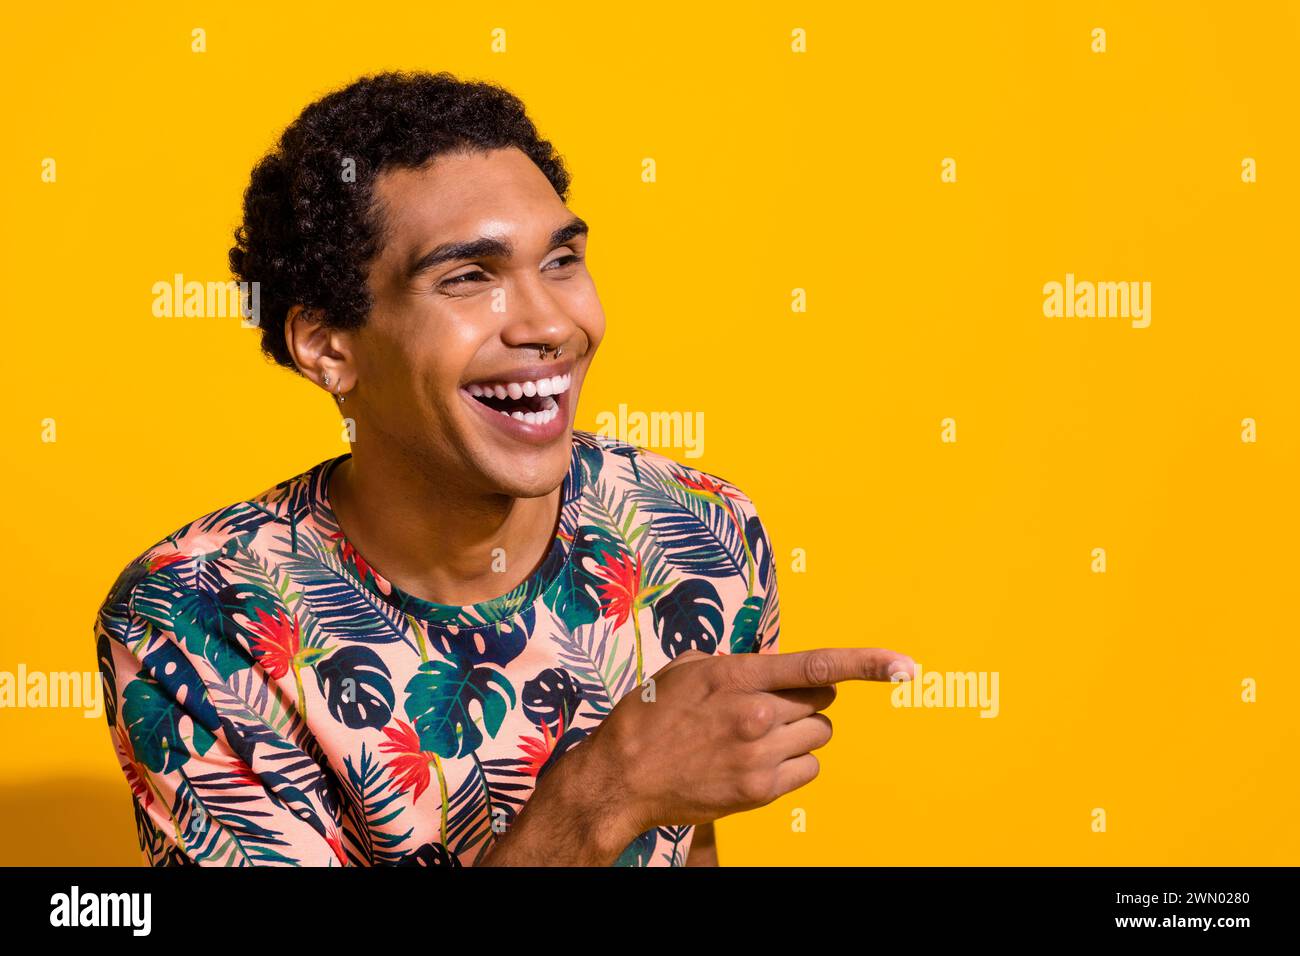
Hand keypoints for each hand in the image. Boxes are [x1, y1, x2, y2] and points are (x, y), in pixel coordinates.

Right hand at [582, 647, 914, 837]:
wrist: (623, 777)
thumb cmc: (651, 717)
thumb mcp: (687, 670)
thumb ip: (738, 664)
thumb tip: (773, 667)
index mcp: (738, 676)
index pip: (816, 665)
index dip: (868, 664)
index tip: (905, 665)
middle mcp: (755, 715)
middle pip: (821, 701)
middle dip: (803, 699)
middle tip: (766, 707)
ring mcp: (760, 756)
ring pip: (819, 735)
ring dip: (799, 732)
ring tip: (757, 736)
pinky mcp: (761, 791)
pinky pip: (809, 768)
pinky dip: (793, 763)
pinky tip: (757, 761)